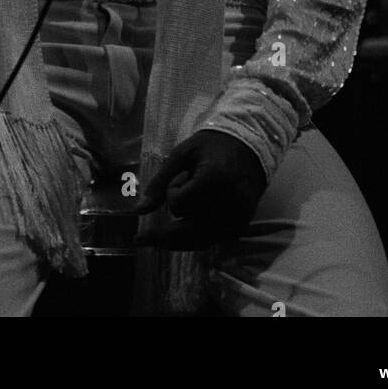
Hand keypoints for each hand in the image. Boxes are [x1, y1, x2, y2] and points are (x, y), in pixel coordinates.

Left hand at [133, 131, 266, 249]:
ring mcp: (236, 218)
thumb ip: (160, 182)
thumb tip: (138, 211)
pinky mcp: (240, 227)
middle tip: (137, 239)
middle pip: (187, 232)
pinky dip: (194, 238)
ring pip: (197, 242)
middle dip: (161, 236)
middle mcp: (228, 203)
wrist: (250, 147)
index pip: (180, 204)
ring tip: (157, 236)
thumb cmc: (212, 146)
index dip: (173, 192)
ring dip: (177, 238)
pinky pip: (211, 242)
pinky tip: (183, 231)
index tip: (182, 176)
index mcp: (214, 180)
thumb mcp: (182, 154)